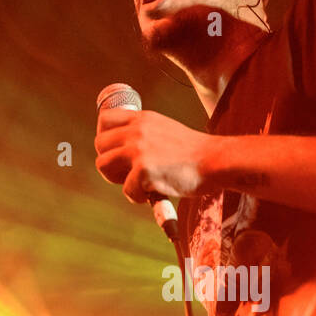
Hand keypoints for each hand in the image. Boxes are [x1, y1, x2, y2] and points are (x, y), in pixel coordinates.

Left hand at [94, 108, 212, 203]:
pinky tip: (153, 194)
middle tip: (127, 173)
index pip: (105, 119)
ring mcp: (139, 150)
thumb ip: (145, 134)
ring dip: (117, 180)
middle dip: (109, 163)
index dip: (105, 138)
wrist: (216, 161)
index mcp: (143, 118)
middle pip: (99, 145)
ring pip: (103, 166)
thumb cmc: (195, 153)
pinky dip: (138, 197)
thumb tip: (123, 151)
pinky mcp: (144, 171)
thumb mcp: (165, 130)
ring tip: (137, 184)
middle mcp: (137, 130)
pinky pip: (126, 190)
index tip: (116, 151)